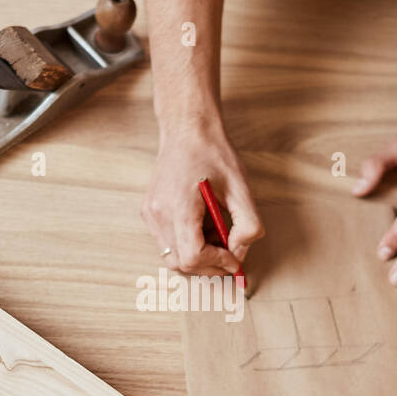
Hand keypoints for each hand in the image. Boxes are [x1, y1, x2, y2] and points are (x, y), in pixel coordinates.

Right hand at [142, 120, 263, 273]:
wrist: (187, 130)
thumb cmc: (213, 153)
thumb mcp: (241, 187)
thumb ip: (247, 224)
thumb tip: (240, 252)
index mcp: (180, 207)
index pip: (193, 256)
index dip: (216, 263)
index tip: (234, 259)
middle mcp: (159, 214)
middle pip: (180, 264)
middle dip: (208, 266)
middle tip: (230, 255)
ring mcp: (151, 215)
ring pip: (172, 257)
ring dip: (198, 256)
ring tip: (216, 235)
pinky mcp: (149, 213)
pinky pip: (167, 243)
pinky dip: (187, 245)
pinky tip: (203, 227)